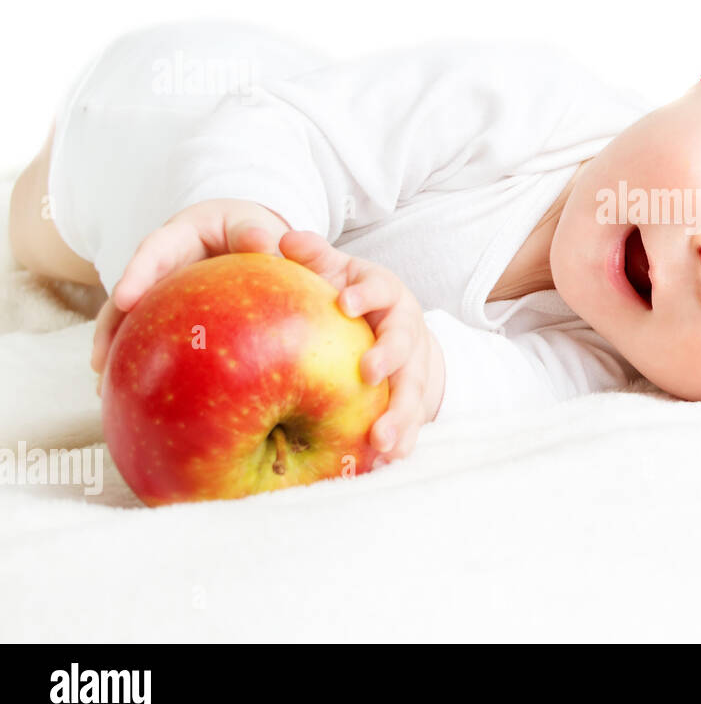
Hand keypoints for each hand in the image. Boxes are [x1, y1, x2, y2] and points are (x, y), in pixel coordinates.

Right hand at [91, 198, 291, 393]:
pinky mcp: (165, 314)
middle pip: (130, 294)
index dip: (137, 274)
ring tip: (106, 387)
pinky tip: (130, 392)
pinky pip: (148, 337)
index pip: (154, 251)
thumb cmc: (248, 229)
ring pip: (130, 321)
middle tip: (100, 359)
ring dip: (117, 352)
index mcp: (179, 237)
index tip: (124, 300)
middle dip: (112, 325)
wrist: (242, 236)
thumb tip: (265, 244)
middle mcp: (159, 266)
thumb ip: (254, 233)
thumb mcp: (251, 224)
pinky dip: (140, 360)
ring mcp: (158, 291)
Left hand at [278, 229, 444, 465]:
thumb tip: (283, 240)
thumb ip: (315, 257)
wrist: (397, 328)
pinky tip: (386, 463)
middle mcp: (407, 331)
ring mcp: (415, 367)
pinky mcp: (413, 400)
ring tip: (382, 442)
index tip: (347, 303)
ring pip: (413, 392)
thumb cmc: (352, 297)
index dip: (366, 295)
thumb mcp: (337, 272)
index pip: (381, 289)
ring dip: (400, 416)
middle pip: (405, 345)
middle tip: (368, 374)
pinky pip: (410, 423)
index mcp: (388, 296)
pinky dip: (401, 442)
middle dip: (390, 360)